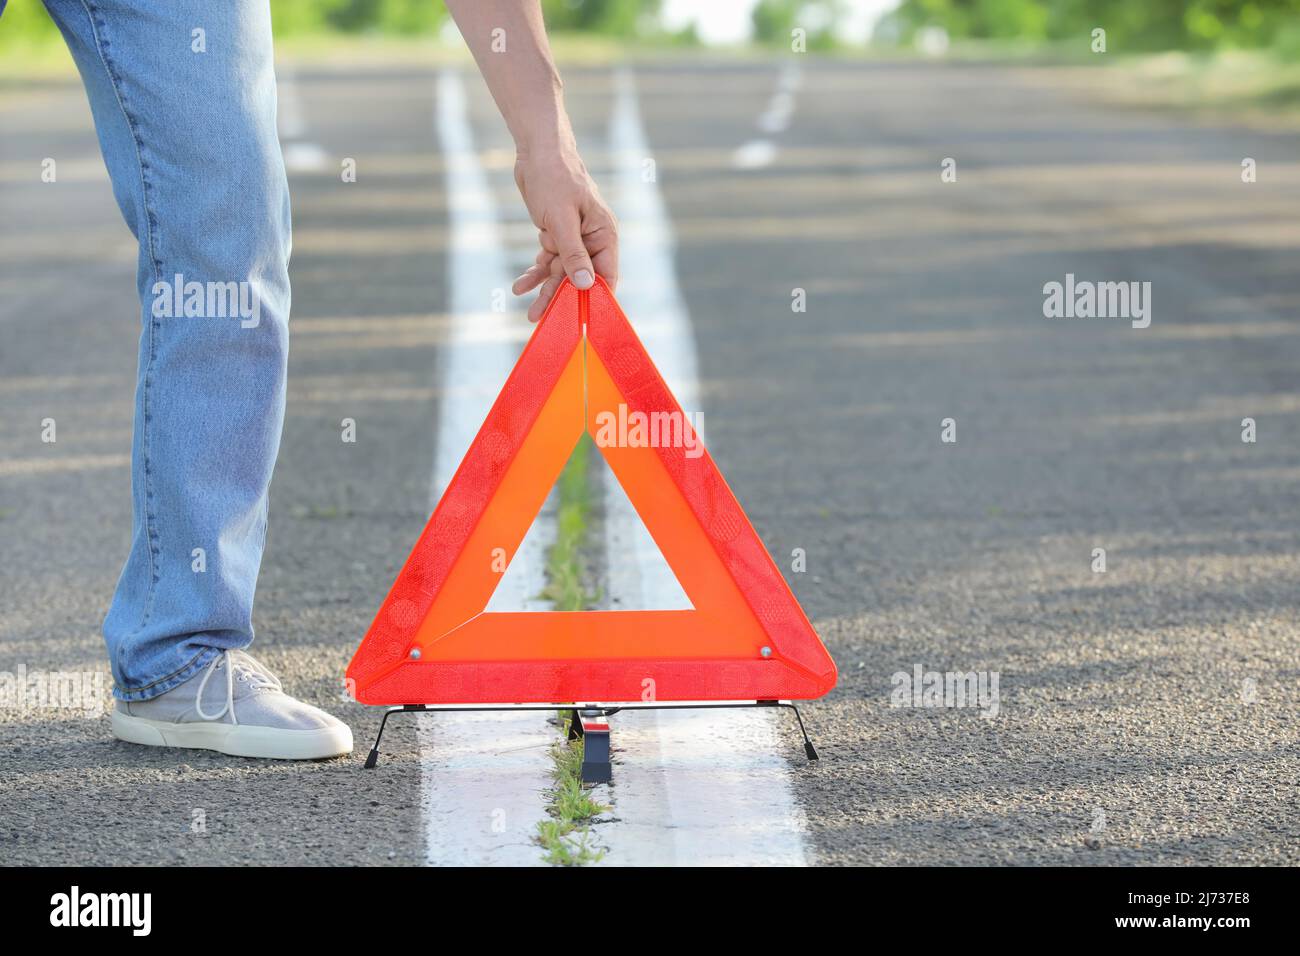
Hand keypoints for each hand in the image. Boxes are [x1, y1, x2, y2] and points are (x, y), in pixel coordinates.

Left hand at [511, 145, 617, 321]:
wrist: (536, 151)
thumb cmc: (555, 177)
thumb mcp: (562, 218)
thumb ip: (574, 254)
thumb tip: (586, 285)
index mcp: (604, 234)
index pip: (606, 276)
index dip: (596, 299)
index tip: (582, 320)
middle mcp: (592, 240)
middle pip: (580, 279)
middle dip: (561, 299)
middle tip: (542, 320)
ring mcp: (574, 239)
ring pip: (561, 273)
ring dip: (544, 290)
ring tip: (530, 313)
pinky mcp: (556, 235)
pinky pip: (547, 261)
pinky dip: (534, 272)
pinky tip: (519, 286)